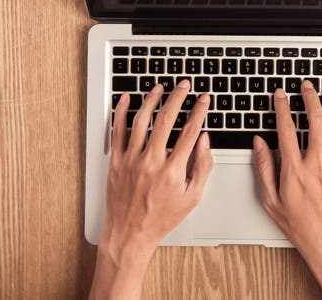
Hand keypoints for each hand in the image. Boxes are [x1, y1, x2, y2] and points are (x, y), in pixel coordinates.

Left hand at [89, 81, 212, 299]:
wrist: (129, 235)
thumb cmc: (161, 218)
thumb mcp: (192, 198)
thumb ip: (202, 167)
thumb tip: (204, 141)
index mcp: (172, 171)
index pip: (189, 131)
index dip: (199, 111)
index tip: (203, 99)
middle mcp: (151, 162)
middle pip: (166, 119)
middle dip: (178, 97)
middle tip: (184, 85)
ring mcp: (131, 160)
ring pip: (142, 120)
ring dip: (152, 99)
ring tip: (160, 88)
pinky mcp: (116, 162)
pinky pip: (117, 131)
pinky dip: (121, 112)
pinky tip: (127, 99)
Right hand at [253, 82, 321, 299]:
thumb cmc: (300, 225)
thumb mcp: (271, 200)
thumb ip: (264, 169)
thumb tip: (259, 144)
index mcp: (294, 170)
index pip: (286, 129)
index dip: (282, 108)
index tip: (280, 95)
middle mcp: (316, 164)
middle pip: (314, 122)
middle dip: (309, 98)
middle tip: (305, 86)